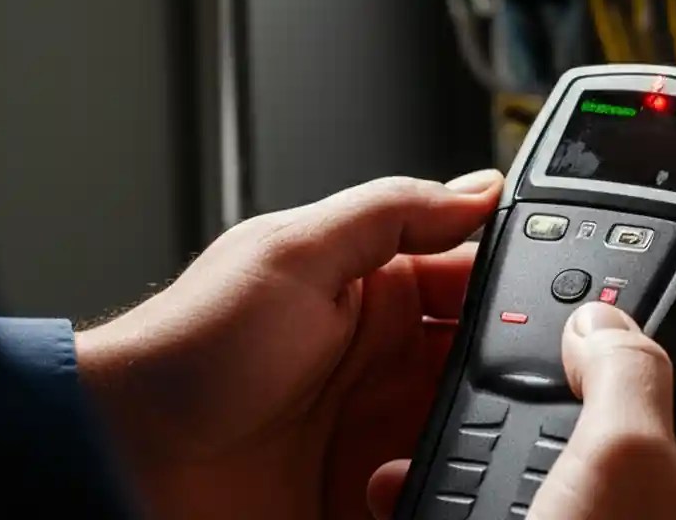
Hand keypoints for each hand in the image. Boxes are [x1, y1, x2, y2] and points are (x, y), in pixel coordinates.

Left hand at [75, 170, 503, 518]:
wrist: (122, 460)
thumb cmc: (186, 349)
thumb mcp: (292, 253)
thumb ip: (390, 212)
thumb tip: (479, 187)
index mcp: (370, 287)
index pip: (470, 273)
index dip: (515, 283)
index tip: (554, 300)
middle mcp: (379, 356)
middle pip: (483, 354)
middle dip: (512, 363)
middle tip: (533, 373)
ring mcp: (375, 426)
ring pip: (471, 422)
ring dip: (484, 426)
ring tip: (481, 427)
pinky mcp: (365, 488)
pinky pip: (434, 484)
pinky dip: (451, 481)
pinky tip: (447, 473)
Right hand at [367, 302, 675, 518]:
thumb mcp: (628, 459)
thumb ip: (627, 371)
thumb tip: (608, 318)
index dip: (650, 323)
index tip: (596, 297)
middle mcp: (674, 517)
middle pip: (617, 421)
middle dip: (549, 391)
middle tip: (491, 364)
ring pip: (550, 474)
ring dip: (486, 448)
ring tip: (429, 435)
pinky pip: (512, 513)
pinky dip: (462, 501)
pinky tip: (412, 494)